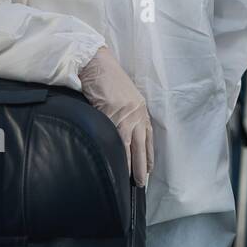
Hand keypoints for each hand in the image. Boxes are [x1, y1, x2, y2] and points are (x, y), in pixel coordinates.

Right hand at [79, 46, 153, 186]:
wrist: (97, 63)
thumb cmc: (107, 78)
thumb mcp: (123, 97)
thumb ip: (126, 113)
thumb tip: (122, 130)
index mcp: (140, 109)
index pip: (148, 138)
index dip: (149, 155)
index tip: (149, 169)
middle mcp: (137, 114)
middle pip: (142, 146)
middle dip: (142, 167)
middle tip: (140, 183)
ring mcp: (125, 116)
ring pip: (130, 147)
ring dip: (130, 165)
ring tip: (128, 181)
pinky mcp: (111, 115)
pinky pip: (113, 139)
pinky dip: (114, 153)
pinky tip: (112, 164)